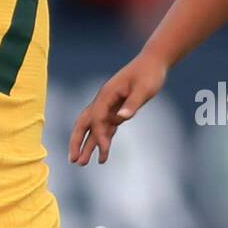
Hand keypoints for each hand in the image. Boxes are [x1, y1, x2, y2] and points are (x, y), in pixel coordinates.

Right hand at [69, 49, 168, 165]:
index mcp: (106, 94)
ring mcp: (109, 107)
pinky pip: (106, 129)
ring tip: (82, 164)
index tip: (104, 151)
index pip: (97, 119)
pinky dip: (103, 142)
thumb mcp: (144, 88)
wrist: (153, 63)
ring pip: (93, 129)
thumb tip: (122, 118)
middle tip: (73, 160)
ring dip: (87, 146)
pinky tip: (102, 156)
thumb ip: (133, 103)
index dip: (99, 136)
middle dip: (77, 142)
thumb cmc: (150, 74)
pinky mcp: (117, 111)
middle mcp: (103, 101)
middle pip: (84, 124)